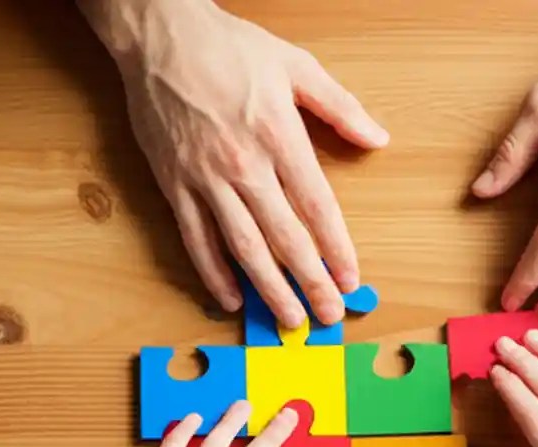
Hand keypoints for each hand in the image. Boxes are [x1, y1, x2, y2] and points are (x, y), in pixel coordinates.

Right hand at [87, 0, 388, 326]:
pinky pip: (196, 239)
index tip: (351, 278)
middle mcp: (244, 164)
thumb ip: (340, 107)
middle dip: (310, 281)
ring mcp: (205, 178)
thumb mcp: (297, 65)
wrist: (160, 37)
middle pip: (285, 237)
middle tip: (329, 314)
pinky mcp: (173, 184)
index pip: (316, 206)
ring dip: (268, 289)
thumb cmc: (229, 48)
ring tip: (290, 319)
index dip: (336, 247)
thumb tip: (377, 138)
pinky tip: (230, 298)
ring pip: (243, 247)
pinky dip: (213, 273)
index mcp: (279, 136)